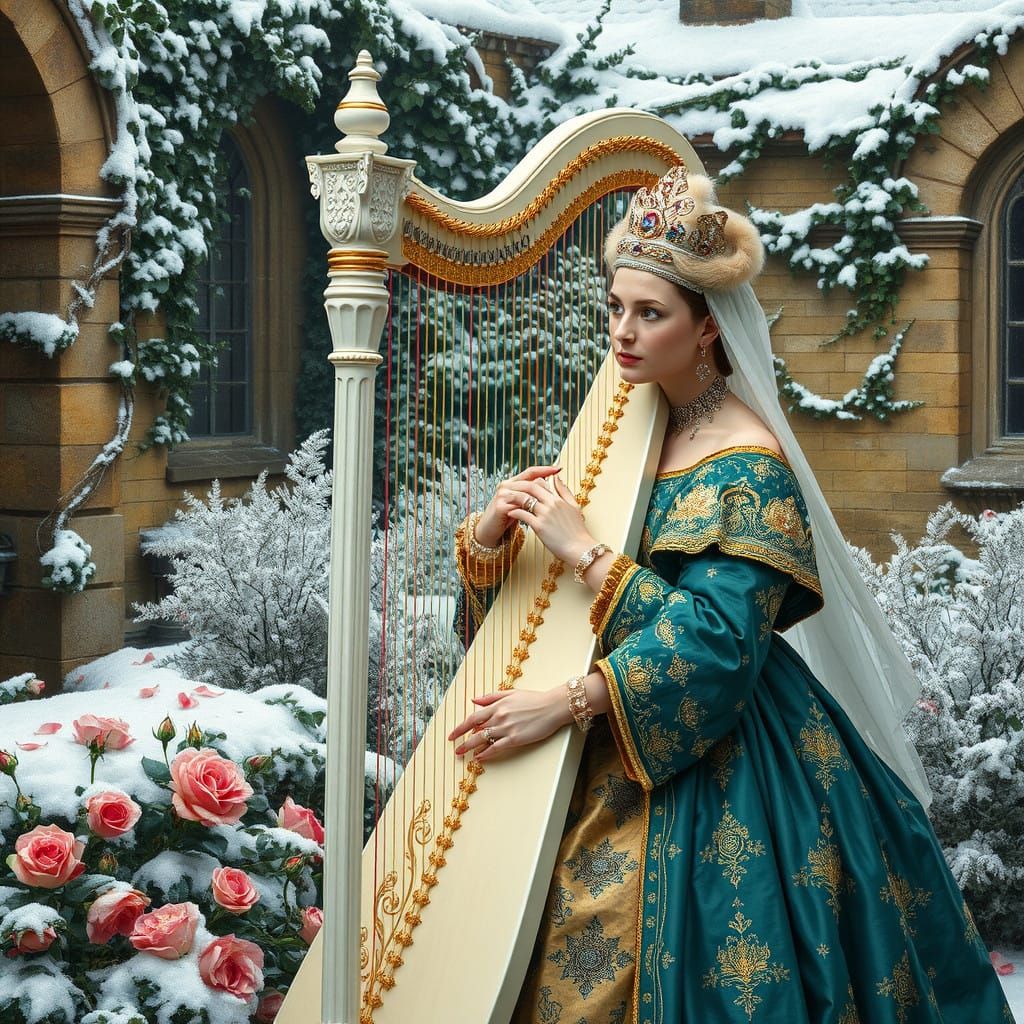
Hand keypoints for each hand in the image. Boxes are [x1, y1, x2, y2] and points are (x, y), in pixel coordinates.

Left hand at [447, 688, 570, 762]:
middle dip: (462, 741)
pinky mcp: (516, 738)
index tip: (452, 735)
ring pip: (483, 740)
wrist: (551, 706)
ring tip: (462, 755)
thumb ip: (491, 697)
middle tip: (454, 749)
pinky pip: (496, 748)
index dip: (460, 727)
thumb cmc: (533, 699)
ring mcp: (507, 728)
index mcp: (497, 705)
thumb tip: (474, 700)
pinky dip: (486, 754)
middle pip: (475, 731)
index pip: (473, 718)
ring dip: (470, 748)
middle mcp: (499, 717)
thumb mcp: (510, 693)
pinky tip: (480, 758)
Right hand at [474, 465, 562, 547]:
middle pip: (529, 481)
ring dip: (539, 498)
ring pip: (526, 493)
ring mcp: (502, 495)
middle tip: (559, 488)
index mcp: (512, 482)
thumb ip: (530, 494)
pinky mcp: (500, 506)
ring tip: (552, 502)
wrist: (490, 529)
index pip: (531, 471)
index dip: (545, 469)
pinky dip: (530, 509)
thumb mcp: (520, 503)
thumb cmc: (506, 516)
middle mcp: (506, 485)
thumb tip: (548, 485)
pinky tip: (539, 513)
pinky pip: (519, 505)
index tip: (558, 468)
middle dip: (545, 485)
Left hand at [504, 473, 594, 565]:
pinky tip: (509, 513)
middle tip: (510, 489)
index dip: (530, 482)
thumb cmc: (578, 531)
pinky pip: (523, 515)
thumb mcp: (574, 507)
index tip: (522, 486)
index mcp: (559, 499)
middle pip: (531, 487)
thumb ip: (565, 491)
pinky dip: (514, 512)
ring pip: (524, 499)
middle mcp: (551, 504)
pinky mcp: (539, 526)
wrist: (580, 549)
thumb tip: (557, 478)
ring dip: (513, 497)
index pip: (541, 482)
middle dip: (518, 486)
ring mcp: (545, 514)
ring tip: (506, 500)